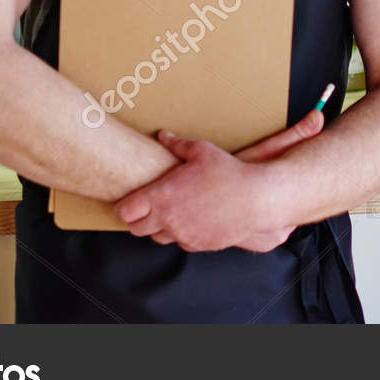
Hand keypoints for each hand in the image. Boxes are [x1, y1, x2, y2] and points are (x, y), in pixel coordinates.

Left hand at [116, 108, 323, 251]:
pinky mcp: (198, 244)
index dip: (124, 205)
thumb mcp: (202, 151)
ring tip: (170, 212)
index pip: (125, 211)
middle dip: (137, 218)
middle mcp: (168, 220)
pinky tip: (191, 219)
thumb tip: (163, 135)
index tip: (130, 199)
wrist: (256, 199)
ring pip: (157, 238)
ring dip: (158, 228)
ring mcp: (183, 235)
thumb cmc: (228, 172)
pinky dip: (180, 234)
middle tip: (146, 206)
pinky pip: (180, 243)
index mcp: (162, 196)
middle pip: (135, 229)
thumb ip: (178, 144)